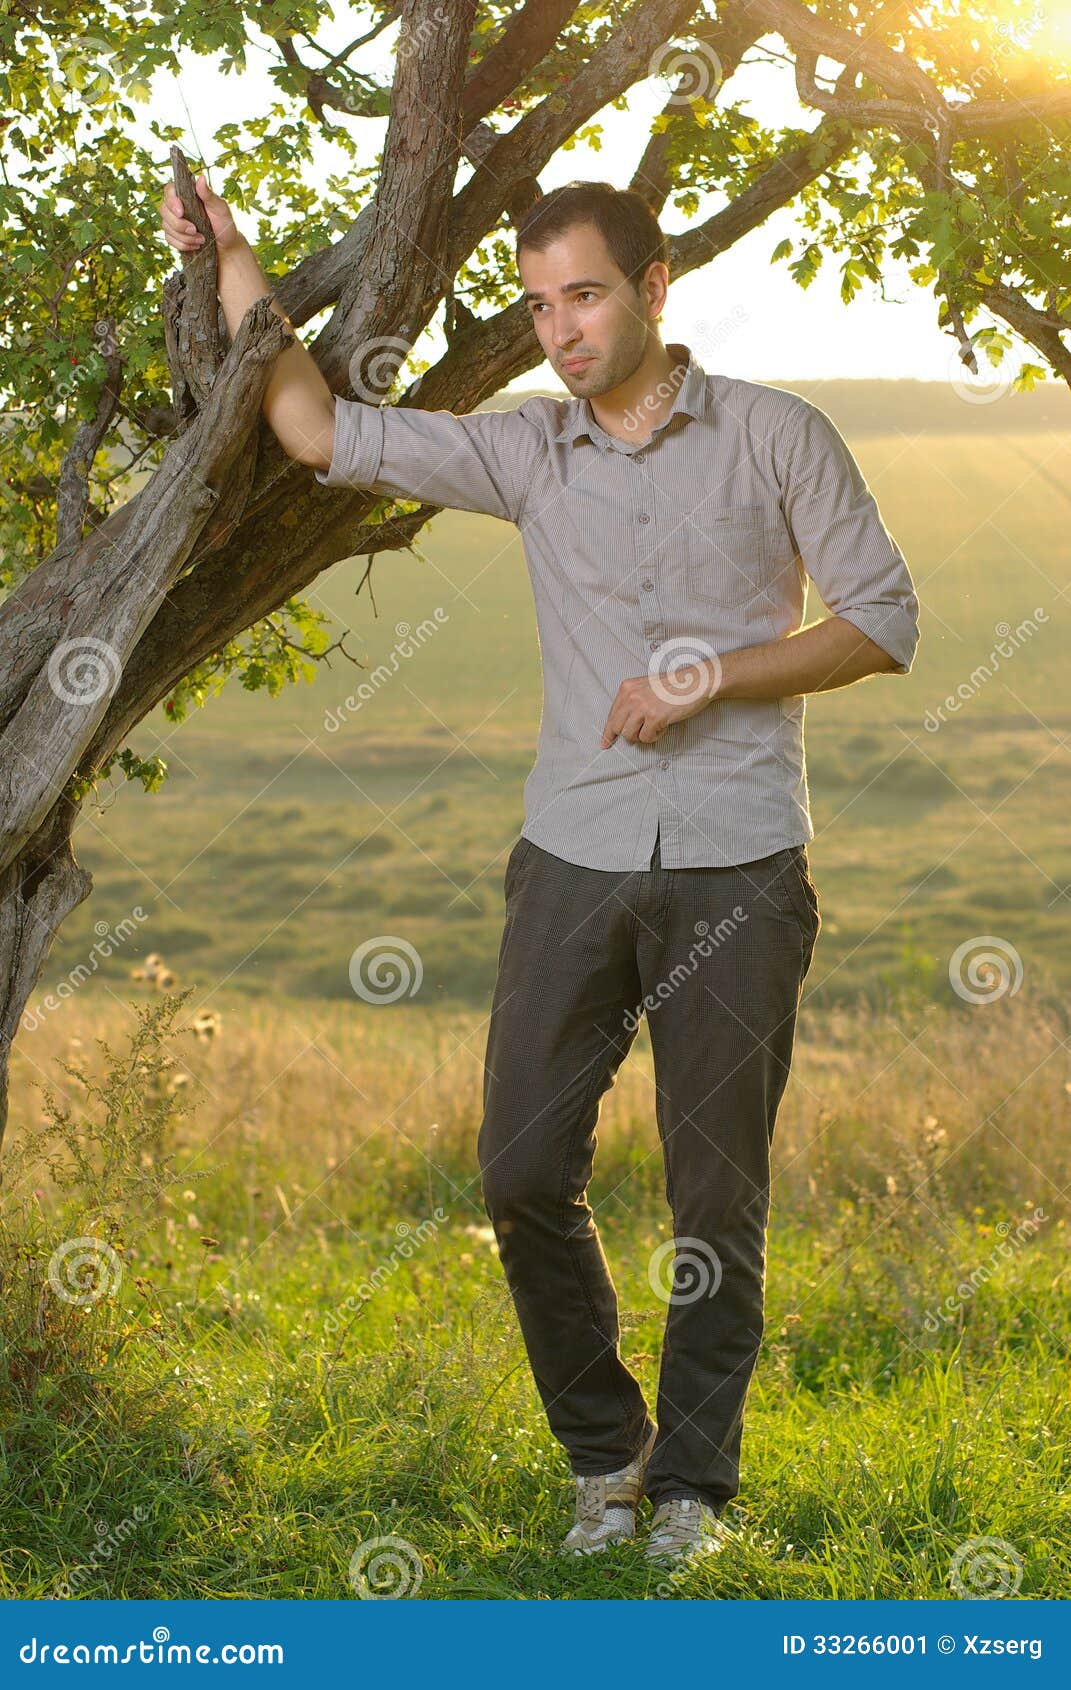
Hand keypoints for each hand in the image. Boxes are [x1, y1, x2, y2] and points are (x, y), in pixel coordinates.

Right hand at [159, 173, 241, 255]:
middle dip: (178, 224)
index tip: (181, 212)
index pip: (169, 190)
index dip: (171, 201)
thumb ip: (209, 194)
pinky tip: (195, 246)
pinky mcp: (174, 235)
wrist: (225, 245)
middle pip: (163, 210)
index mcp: (187, 194)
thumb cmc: (224, 223)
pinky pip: (169, 240)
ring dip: (184, 237)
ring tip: (201, 239)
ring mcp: (173, 221)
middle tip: (195, 230)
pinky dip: (183, 245)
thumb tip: (201, 177)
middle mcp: (177, 206)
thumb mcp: (220, 208)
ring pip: (166, 227)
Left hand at [601, 664, 716, 747]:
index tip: (604, 743)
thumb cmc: (674, 686)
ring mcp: (642, 707)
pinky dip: (655, 736)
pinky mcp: (655, 717)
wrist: (695, 682)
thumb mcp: (646, 687)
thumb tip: (624, 723)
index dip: (608, 732)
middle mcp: (631, 697)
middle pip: (617, 727)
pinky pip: (646, 737)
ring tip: (655, 726)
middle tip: (640, 734)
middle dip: (627, 734)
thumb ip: (633, 701)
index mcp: (627, 688)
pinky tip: (664, 726)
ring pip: (629, 735)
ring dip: (642, 736)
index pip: (612, 715)